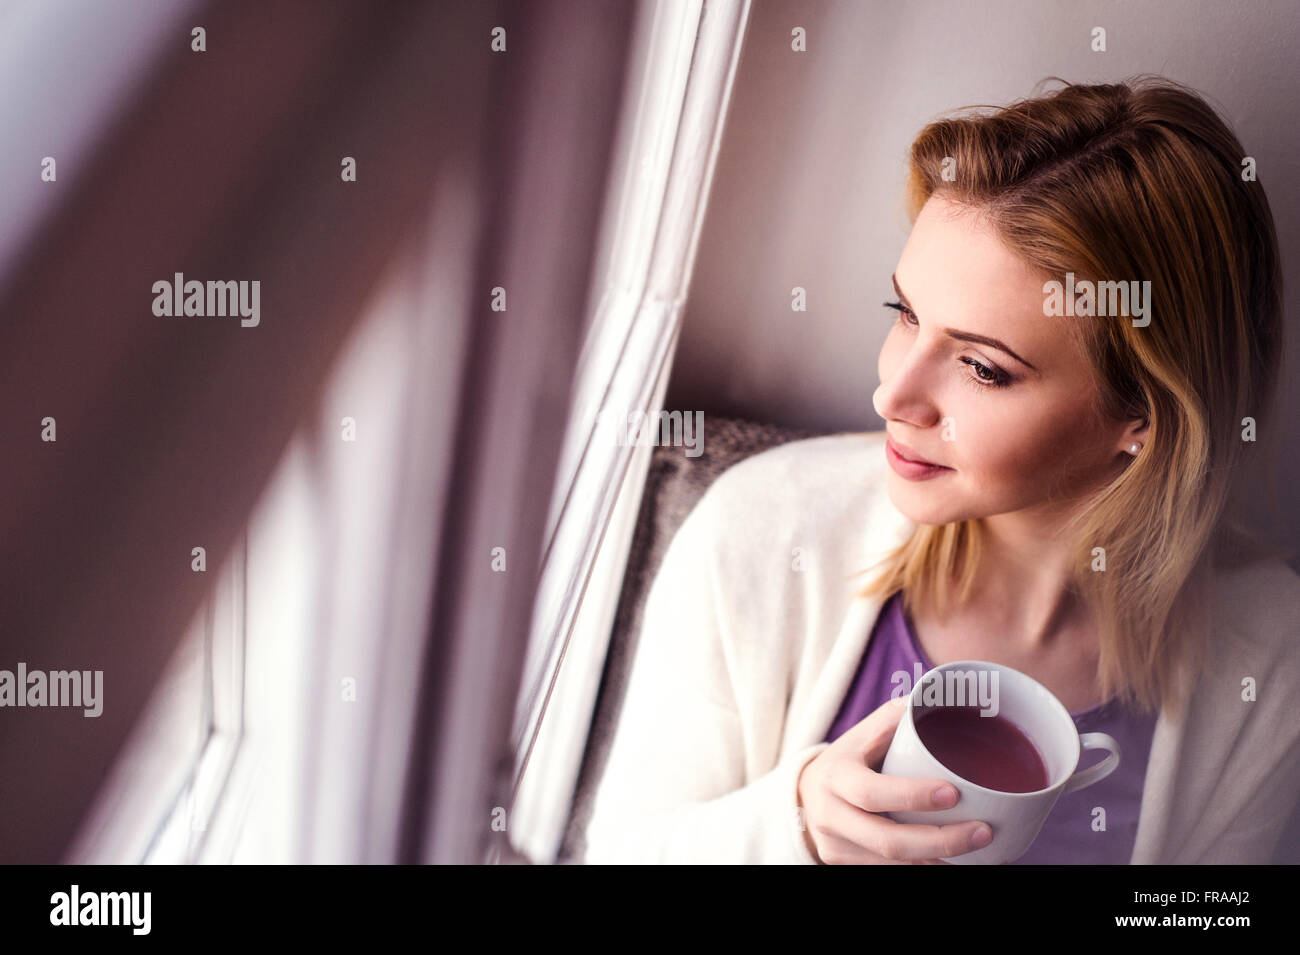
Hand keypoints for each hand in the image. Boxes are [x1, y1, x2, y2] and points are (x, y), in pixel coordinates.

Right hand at [796, 698, 993, 863]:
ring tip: (980, 849)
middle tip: (982, 832)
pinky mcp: (844, 864)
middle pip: (888, 840)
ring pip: (893, 864)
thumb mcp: (863, 733)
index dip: (912, 796)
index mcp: (835, 775)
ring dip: (939, 859)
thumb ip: (896, 718)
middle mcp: (830, 815)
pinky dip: (926, 867)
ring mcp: (836, 845)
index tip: (954, 792)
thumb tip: (942, 692)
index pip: (873, 792)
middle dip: (941, 840)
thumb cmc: (850, 758)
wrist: (806, 793)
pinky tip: (954, 861)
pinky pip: (890, 872)